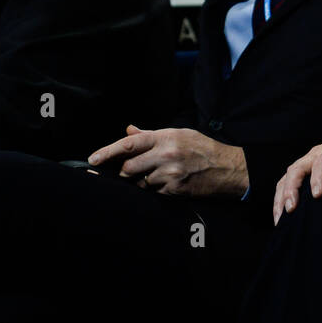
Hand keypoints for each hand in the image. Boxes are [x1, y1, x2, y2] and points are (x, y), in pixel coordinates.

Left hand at [88, 125, 247, 197]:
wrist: (228, 168)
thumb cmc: (203, 149)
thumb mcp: (179, 134)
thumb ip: (151, 135)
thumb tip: (129, 130)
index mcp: (165, 137)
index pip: (129, 144)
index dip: (107, 152)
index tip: (93, 159)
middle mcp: (166, 155)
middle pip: (128, 168)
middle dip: (125, 171)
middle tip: (133, 170)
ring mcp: (170, 174)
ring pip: (139, 182)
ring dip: (142, 181)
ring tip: (159, 174)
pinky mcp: (174, 190)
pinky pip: (153, 192)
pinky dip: (155, 189)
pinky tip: (168, 183)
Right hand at [274, 134, 321, 222]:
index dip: (319, 176)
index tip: (317, 195)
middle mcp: (316, 154)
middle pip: (298, 168)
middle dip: (292, 189)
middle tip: (291, 209)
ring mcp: (306, 162)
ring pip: (287, 176)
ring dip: (282, 197)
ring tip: (281, 220)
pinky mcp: (300, 171)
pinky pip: (284, 182)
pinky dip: (279, 199)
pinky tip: (280, 218)